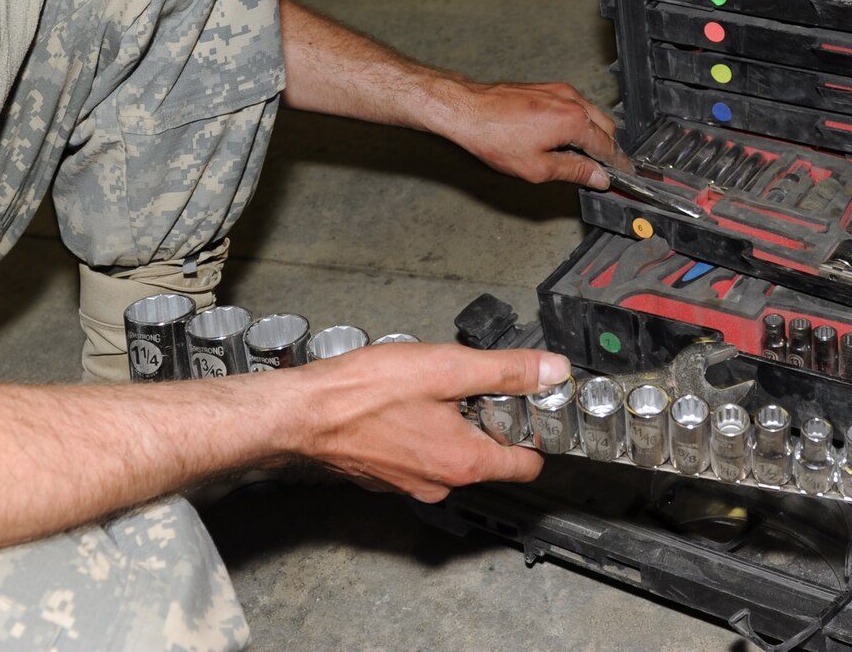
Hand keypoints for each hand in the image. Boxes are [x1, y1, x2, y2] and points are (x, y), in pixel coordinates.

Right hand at [269, 345, 569, 501]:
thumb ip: (505, 372)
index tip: (526, 402)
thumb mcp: (447, 368)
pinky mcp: (386, 475)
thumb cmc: (363, 394)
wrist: (301, 413)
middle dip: (487, 419)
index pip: (528, 464)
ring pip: (452, 453)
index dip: (534, 430)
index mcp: (464, 462)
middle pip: (490, 456)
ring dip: (451, 422)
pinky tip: (403, 404)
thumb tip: (550, 370)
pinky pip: (420, 454)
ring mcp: (411, 483)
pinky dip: (421, 430)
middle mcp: (441, 483)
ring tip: (428, 389)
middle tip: (467, 383)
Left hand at [437, 79, 628, 187]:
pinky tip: (561, 137)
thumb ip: (574, 171)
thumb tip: (597, 177)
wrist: (467, 110)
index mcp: (574, 120)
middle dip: (606, 148)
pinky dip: (576, 122)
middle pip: (605, 127)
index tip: (623, 173)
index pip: (607, 145)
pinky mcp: (547, 87)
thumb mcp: (537, 167)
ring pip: (591, 114)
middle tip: (599, 169)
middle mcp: (571, 100)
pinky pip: (574, 105)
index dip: (617, 163)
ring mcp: (559, 90)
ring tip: (577, 155)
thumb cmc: (495, 136)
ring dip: (591, 134)